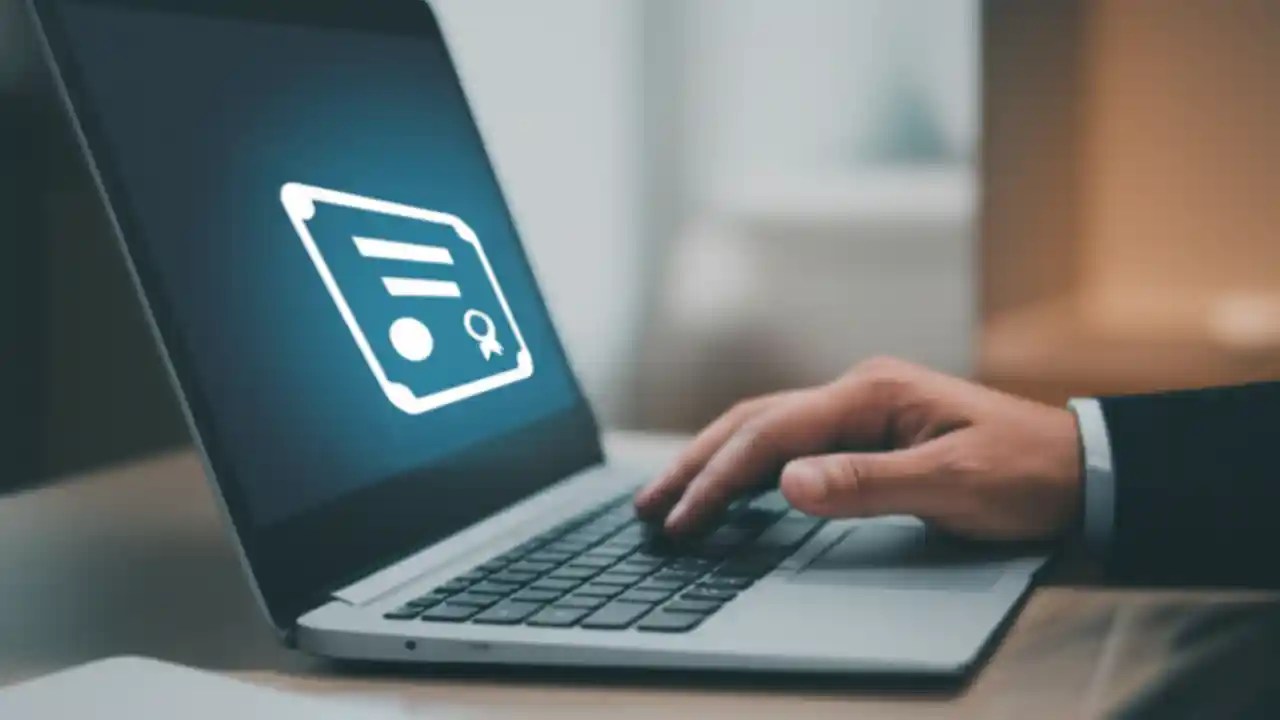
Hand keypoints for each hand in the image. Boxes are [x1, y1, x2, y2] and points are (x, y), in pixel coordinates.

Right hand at [634, 357, 1082, 541]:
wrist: (1081, 470)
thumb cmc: (1026, 475)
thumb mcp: (953, 485)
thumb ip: (868, 483)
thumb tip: (787, 484)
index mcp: (871, 393)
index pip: (772, 434)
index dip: (719, 478)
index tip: (681, 518)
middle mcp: (857, 390)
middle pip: (754, 422)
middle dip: (696, 464)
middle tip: (648, 507)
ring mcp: (861, 407)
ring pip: (765, 428)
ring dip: (714, 460)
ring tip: (669, 495)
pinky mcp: (868, 430)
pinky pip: (790, 442)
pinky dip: (748, 464)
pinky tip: (730, 485)